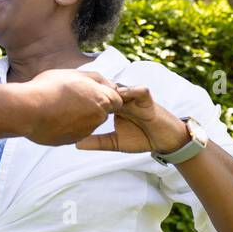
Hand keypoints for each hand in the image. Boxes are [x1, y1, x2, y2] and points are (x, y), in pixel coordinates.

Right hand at [21, 70, 124, 145]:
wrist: (28, 110)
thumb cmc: (50, 88)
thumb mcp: (75, 74)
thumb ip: (96, 79)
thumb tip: (110, 84)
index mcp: (101, 100)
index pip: (117, 100)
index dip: (105, 94)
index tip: (91, 90)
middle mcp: (96, 118)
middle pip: (102, 112)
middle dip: (91, 105)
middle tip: (71, 97)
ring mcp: (83, 131)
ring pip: (87, 122)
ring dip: (78, 115)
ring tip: (59, 106)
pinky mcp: (70, 140)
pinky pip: (73, 131)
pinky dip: (67, 125)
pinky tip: (53, 117)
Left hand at [75, 85, 192, 153]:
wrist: (165, 141)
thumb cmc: (141, 139)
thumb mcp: (115, 143)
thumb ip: (97, 142)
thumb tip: (76, 144)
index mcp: (113, 107)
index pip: (96, 97)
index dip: (84, 97)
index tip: (67, 99)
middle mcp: (122, 100)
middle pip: (105, 89)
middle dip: (93, 88)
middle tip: (76, 88)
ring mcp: (135, 98)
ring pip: (120, 87)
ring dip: (110, 88)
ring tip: (97, 91)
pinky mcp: (148, 100)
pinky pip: (140, 90)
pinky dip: (132, 91)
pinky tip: (121, 95)